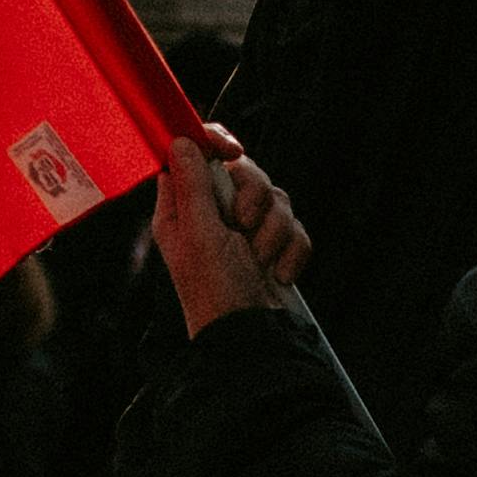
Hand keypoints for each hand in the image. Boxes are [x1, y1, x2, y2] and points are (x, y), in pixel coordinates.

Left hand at [152, 127, 311, 336]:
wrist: (252, 336)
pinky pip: (296, 226)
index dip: (216, 143)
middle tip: (243, 227)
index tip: (233, 153)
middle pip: (245, 171)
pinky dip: (292, 251)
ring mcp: (246, 229)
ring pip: (275, 198)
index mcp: (183, 207)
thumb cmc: (215, 291)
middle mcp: (213, 213)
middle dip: (254, 199)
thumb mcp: (199, 235)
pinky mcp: (273, 245)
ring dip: (274, 231)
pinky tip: (279, 274)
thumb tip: (180, 140)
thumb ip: (193, 186)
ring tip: (260, 260)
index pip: (196, 153)